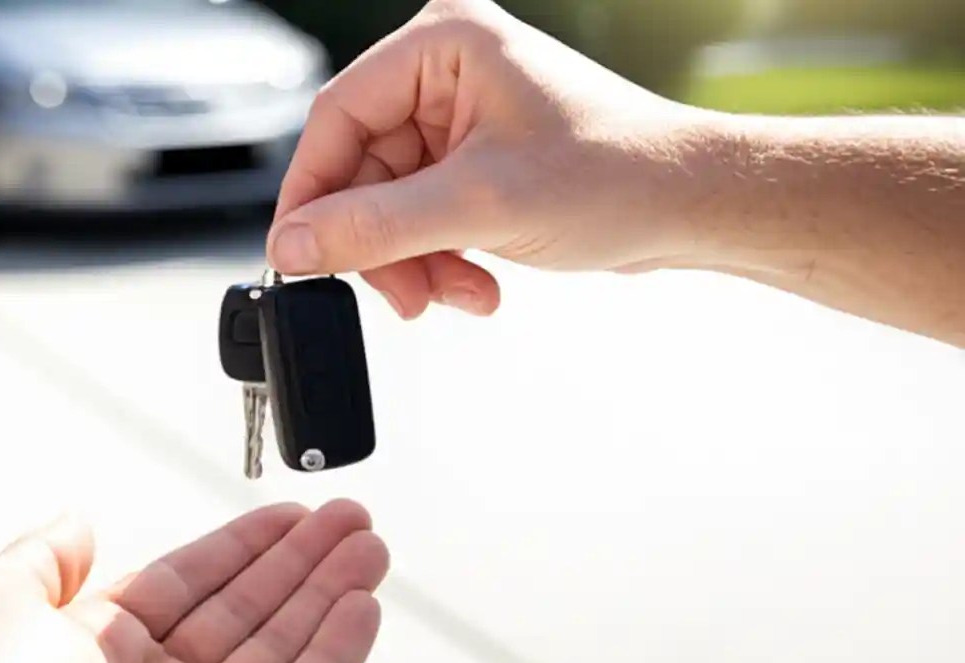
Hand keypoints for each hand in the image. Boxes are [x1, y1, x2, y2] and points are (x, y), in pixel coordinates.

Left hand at [0, 500, 388, 662]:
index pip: (186, 584)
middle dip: (302, 561)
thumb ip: (33, 562)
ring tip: (369, 548)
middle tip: (350, 519)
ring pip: (282, 652)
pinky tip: (360, 609)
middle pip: (246, 612)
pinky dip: (336, 655)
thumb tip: (73, 525)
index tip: (288, 514)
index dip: (241, 545)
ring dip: (331, 595)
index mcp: (91, 656)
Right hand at [267, 0, 703, 319]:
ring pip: (389, 200)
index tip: (298, 255)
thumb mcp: (480, 206)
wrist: (692, 206)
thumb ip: (375, 227)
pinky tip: (474, 284)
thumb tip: (293, 246)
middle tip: (402, 294)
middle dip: (380, 242)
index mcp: (444, 43)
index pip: (338, 115)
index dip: (311, 193)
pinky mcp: (475, 158)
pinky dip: (438, 257)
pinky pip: (422, 213)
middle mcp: (447, 71)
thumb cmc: (617, 174)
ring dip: (413, 260)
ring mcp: (461, 116)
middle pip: (361, 167)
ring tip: (453, 293)